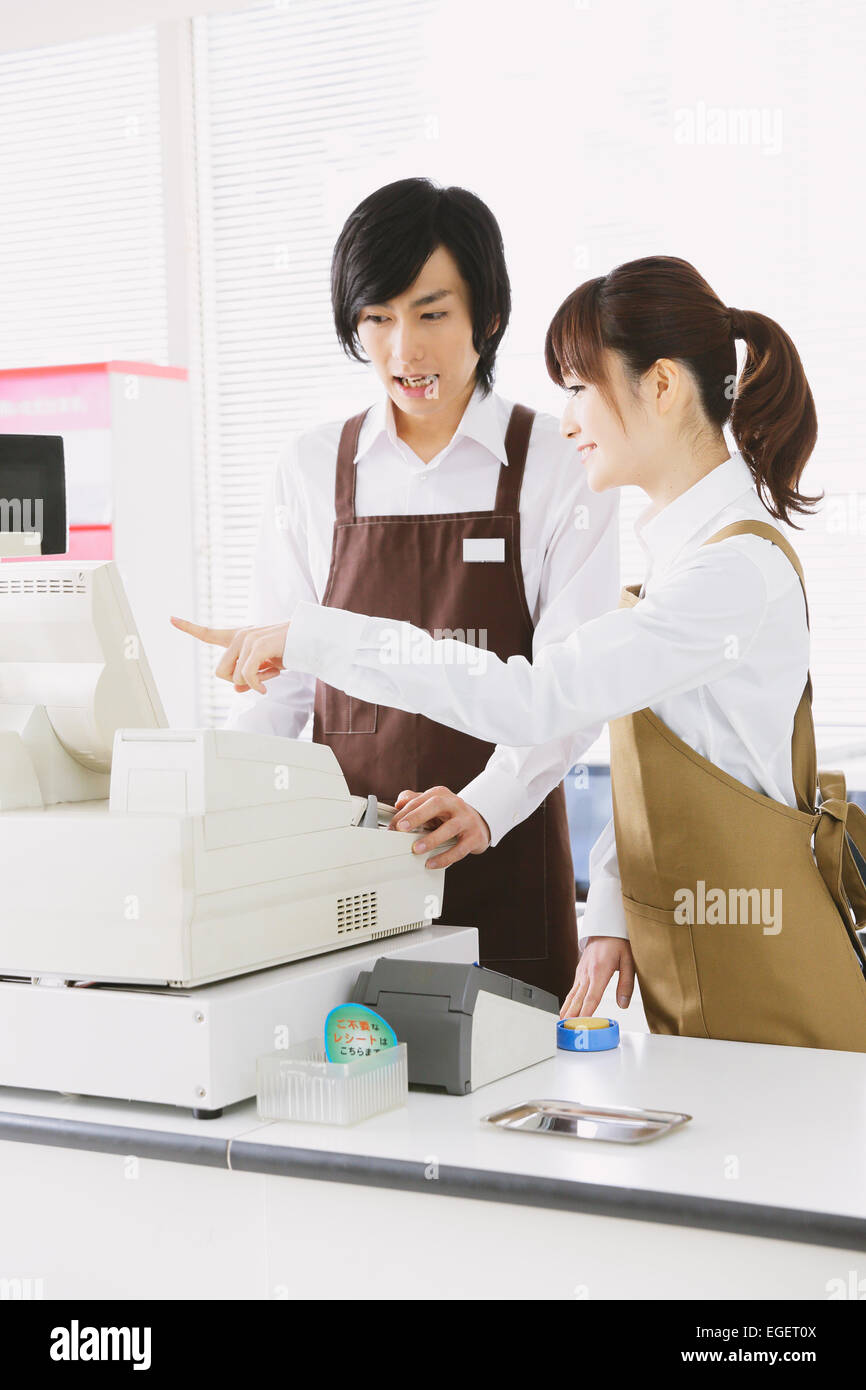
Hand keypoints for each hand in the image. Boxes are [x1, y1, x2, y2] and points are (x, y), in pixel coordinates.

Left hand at [170, 616, 289, 693]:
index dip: (189, 627)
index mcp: (239, 637)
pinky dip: (257, 685)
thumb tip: (236, 687)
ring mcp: (248, 639)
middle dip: (237, 681)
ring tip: (272, 672)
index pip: (208, 633)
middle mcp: (240, 635)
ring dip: (254, 682)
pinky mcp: (258, 647)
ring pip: (234, 677)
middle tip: (260, 678)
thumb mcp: (265, 668)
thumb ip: (248, 677)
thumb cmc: (288, 651)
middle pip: (220, 672)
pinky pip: (247, 675)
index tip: (170, 618)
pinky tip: (266, 687)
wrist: (310, 640)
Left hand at [389, 786, 490, 869]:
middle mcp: (455, 804)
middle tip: (401, 829)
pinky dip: (445, 858)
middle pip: (436, 805)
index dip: (404, 813)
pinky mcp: (475, 837)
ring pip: (450, 827)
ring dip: (432, 839)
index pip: (420, 800)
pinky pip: (459, 848)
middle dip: (417, 816)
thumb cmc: (450, 815)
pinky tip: (431, 863)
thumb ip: (414, 801)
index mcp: (442, 795)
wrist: (479, 824)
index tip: (393, 826)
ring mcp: (467, 820)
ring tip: (417, 849)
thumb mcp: (433, 806)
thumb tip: (399, 804)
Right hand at [559, 936, 634, 1019]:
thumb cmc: (618, 943)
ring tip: (562, 1022)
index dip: (585, 1012)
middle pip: (578, 999)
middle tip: (566, 1029)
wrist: (606, 928)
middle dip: (571, 1015)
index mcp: (599, 971)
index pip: (592, 997)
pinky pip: (573, 988)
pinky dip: (569, 1000)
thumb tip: (623, 1004)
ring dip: (567, 1009)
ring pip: (572, 994)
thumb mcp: (629, 962)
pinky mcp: (580, 972)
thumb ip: (626, 984)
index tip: (580, 1023)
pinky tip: (567, 1008)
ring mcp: (581, 972)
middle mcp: (587, 973)